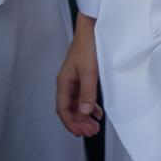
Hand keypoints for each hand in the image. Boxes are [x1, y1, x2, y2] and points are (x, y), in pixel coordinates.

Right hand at [55, 12, 102, 136]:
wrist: (93, 27)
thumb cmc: (89, 46)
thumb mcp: (89, 71)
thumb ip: (87, 92)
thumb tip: (84, 112)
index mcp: (64, 82)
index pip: (63, 109)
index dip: (71, 123)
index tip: (82, 133)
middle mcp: (67, 83)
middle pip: (69, 108)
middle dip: (79, 122)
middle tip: (91, 132)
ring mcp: (75, 80)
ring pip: (77, 104)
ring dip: (84, 116)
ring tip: (94, 126)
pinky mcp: (84, 76)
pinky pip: (84, 96)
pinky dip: (89, 106)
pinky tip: (97, 112)